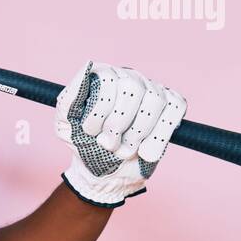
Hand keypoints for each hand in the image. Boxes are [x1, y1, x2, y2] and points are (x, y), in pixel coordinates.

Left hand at [54, 61, 186, 206]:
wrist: (105, 172)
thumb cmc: (84, 144)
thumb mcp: (65, 125)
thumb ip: (68, 99)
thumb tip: (87, 68)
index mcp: (103, 77)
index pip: (107, 79)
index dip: (101, 109)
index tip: (91, 132)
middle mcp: (128, 77)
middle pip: (132, 87)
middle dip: (119, 123)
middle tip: (108, 144)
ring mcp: (152, 89)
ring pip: (155, 99)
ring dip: (138, 132)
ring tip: (125, 151)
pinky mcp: (171, 105)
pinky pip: (176, 108)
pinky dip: (161, 134)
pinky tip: (146, 151)